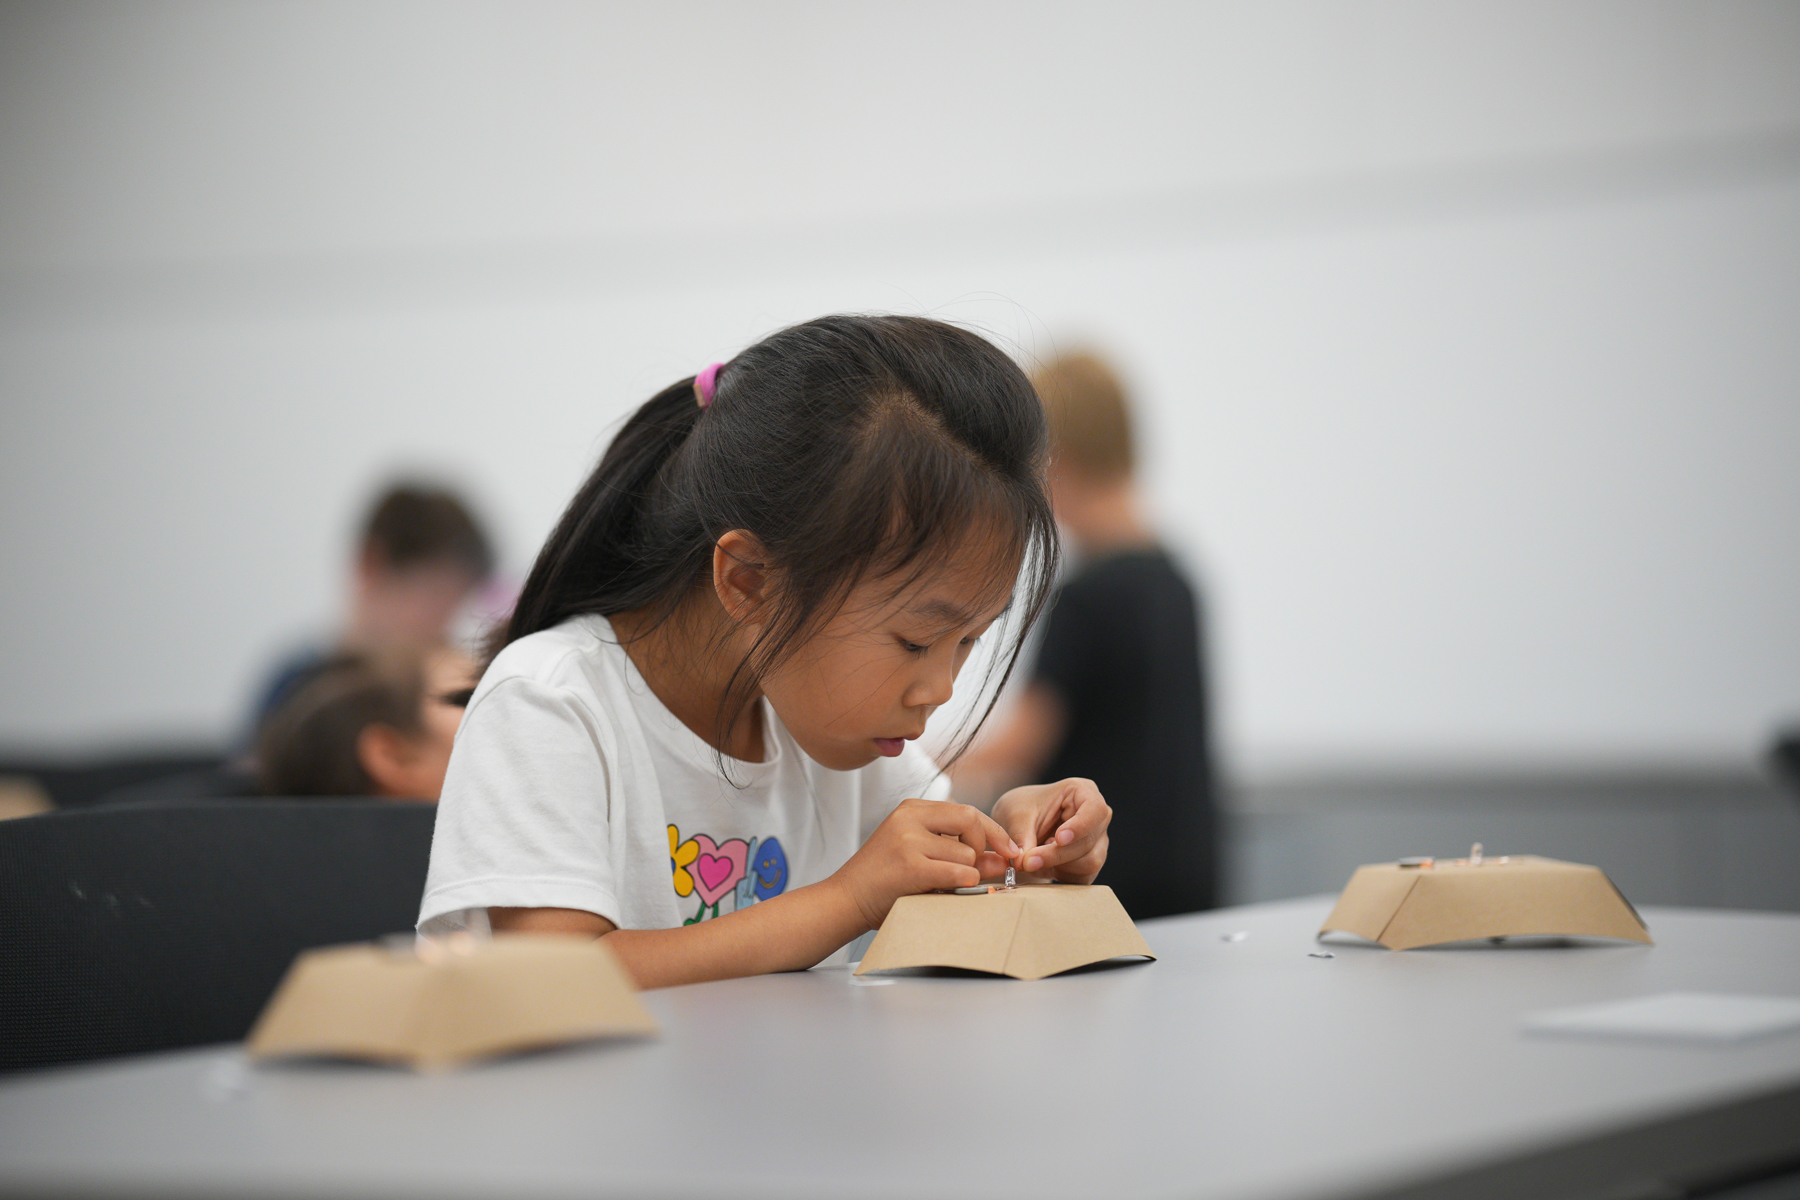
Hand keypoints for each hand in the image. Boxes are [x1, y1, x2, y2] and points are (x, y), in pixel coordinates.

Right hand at [830, 798, 1019, 929]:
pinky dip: (963, 883)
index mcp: (912, 809)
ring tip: (941, 886)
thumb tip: (1002, 860)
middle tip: (987, 868)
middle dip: (987, 846)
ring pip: (966, 853)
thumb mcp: (923, 859)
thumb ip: (961, 855)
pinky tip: (949, 890)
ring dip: (964, 874)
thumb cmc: (885, 882)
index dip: (994, 831)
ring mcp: (908, 840)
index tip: (1009, 850)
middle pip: (971, 820)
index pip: (967, 810)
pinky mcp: (909, 866)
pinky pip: (957, 873)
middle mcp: (910, 817)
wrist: (844, 900)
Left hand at [990, 778, 1109, 883]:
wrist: (1019, 827)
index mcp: (1082, 792)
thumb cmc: (1021, 810)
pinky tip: (1045, 866)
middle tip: (1027, 861)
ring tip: (1033, 859)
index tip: (1058, 839)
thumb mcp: (1016, 816)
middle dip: (1056, 854)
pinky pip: (1084, 877)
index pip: (1095, 809)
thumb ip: (1022, 837)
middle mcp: (1096, 817)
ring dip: (1058, 866)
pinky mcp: (1091, 862)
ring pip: (1089, 862)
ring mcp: (1097, 841)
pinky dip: (1061, 876)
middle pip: (1089, 840)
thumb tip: (1023, 862)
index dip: (1080, 826)